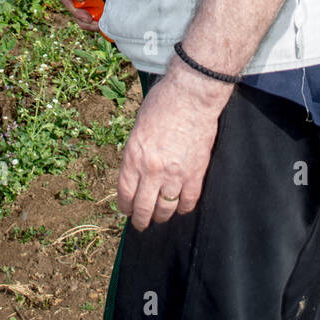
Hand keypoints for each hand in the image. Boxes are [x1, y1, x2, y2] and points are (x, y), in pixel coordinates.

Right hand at [57, 0, 115, 32]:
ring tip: (96, 23)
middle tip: (87, 18)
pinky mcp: (94, 11)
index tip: (74, 0)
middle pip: (68, 2)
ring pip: (77, 14)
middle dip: (76, 12)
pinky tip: (99, 24)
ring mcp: (87, 1)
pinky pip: (87, 22)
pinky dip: (91, 25)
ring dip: (84, 21)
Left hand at [116, 62, 228, 231]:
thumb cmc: (163, 103)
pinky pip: (188, 201)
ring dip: (161, 216)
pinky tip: (179, 207)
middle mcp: (151, 170)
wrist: (192, 95)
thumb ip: (136, 151)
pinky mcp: (195, 173)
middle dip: (141, 220)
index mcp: (133, 157)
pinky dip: (182, 208)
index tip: (126, 211)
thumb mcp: (138, 127)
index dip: (125, 207)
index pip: (125, 193)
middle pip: (143, 207)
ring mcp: (174, 174)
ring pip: (165, 209)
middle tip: (141, 224)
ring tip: (160, 218)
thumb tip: (136, 170)